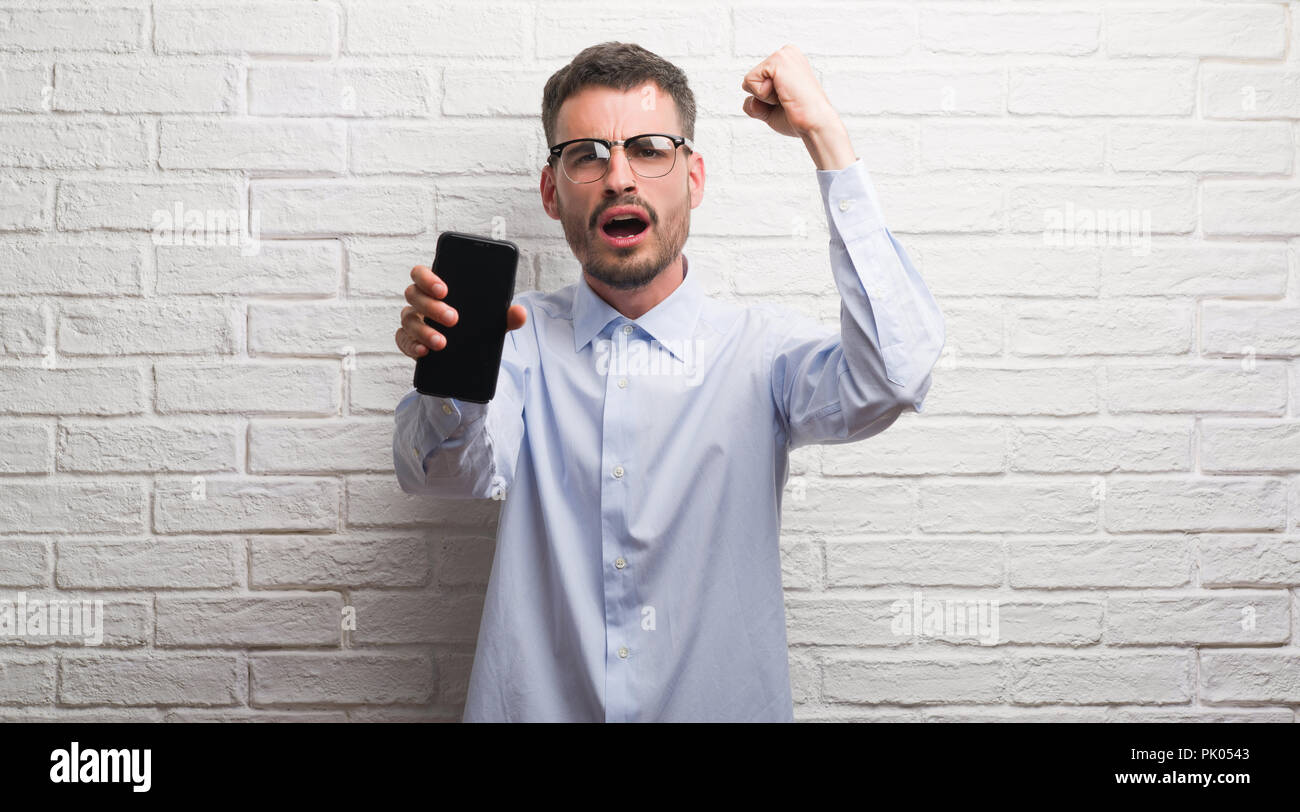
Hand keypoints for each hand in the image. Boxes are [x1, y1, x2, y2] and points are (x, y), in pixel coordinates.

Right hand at [396, 264, 526, 358]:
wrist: (466, 353)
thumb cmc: (475, 325)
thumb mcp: (492, 321)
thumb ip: (505, 315)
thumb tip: (519, 313)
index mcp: (436, 288)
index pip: (421, 273)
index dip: (428, 278)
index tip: (444, 289)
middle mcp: (420, 301)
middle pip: (414, 295)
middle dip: (433, 307)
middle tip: (453, 318)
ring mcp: (412, 320)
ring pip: (408, 319)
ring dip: (424, 330)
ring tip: (442, 342)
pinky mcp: (409, 341)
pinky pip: (402, 341)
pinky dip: (412, 346)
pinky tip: (424, 352)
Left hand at [741, 44, 855, 169]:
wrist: (815, 123)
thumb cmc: (800, 118)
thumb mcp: (772, 110)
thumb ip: (756, 104)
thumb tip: (749, 102)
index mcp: (789, 62)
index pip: (758, 81)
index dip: (767, 99)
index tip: (788, 100)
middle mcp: (787, 53)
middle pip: (752, 80)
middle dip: (763, 98)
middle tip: (788, 100)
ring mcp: (783, 54)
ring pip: (749, 81)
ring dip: (764, 97)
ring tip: (787, 96)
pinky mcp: (777, 59)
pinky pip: (749, 82)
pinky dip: (763, 95)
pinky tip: (784, 93)